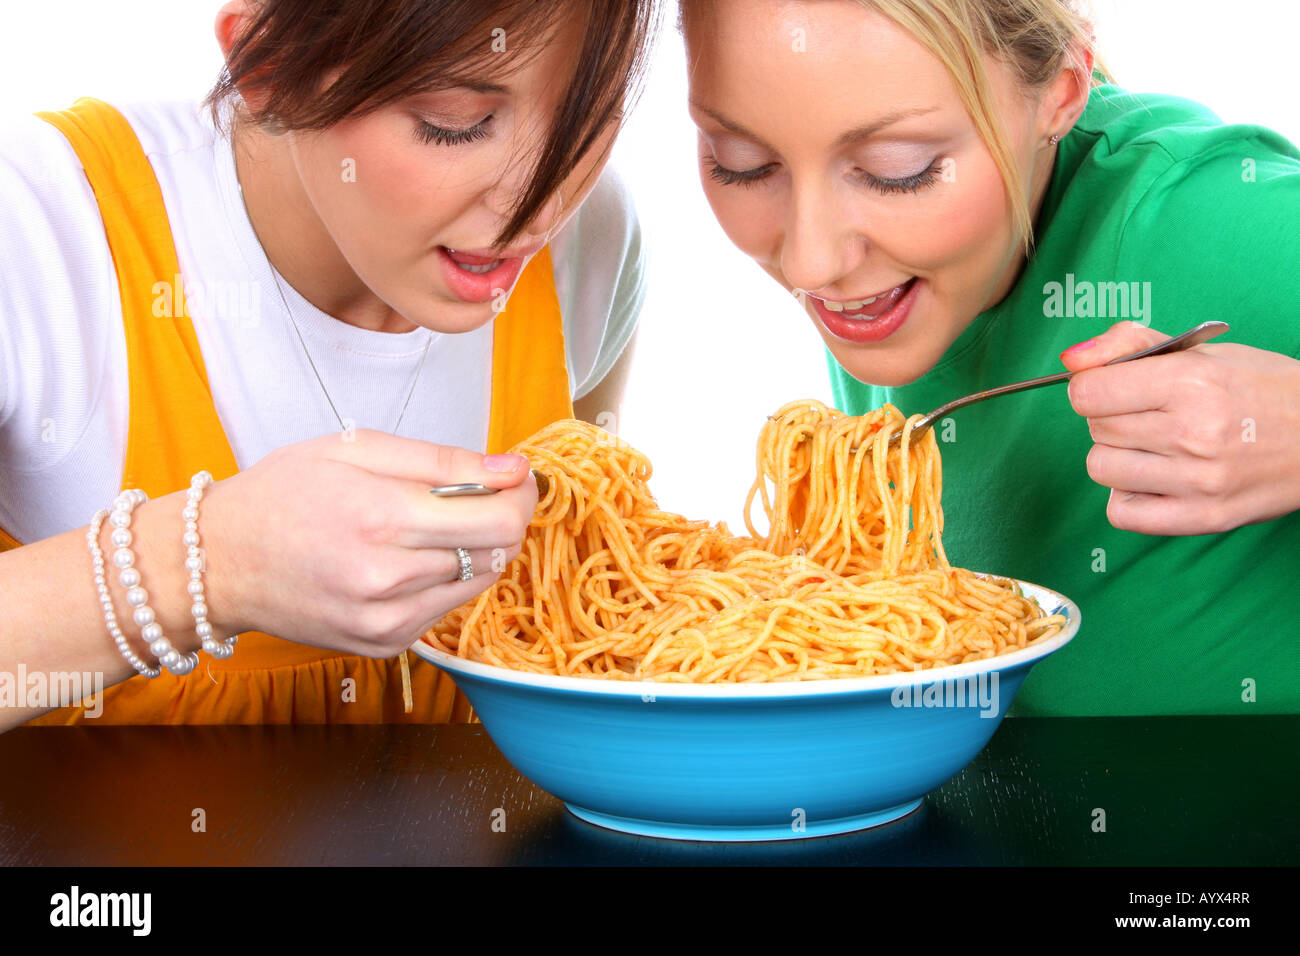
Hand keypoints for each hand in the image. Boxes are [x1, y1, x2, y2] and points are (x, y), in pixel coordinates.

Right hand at [198, 430, 536, 656]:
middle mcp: (388, 579)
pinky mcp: (383, 646)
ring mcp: (387, 621)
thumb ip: (441, 460)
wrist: (217, 562)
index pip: (498, 519)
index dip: (520, 494)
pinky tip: (407, 559)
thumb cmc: (282, 494)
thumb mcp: (355, 449)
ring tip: (430, 525)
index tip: (514, 476)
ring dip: (475, 550)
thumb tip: (512, 468)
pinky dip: (444, 579)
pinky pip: (446, 607)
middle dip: (503, 517)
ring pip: (479, 582)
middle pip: (497, 552)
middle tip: (480, 494)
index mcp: (382, 519)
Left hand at [1061, 320, 1299, 534]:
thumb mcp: (1204, 352)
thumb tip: (1070, 359)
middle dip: (1111, 417)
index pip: (1088, 392)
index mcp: (1193, 383)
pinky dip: (1128, 496)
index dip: (1094, 387)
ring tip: (1155, 446)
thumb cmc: (1265, 389)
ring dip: (1117, 456)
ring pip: (1101, 469)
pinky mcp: (1204, 518)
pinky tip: (1157, 479)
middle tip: (1151, 414)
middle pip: (1095, 429)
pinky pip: (1121, 512)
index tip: (1114, 387)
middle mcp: (1194, 433)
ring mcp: (1198, 481)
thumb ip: (1131, 346)